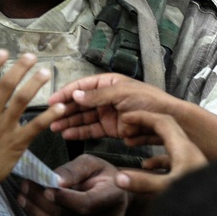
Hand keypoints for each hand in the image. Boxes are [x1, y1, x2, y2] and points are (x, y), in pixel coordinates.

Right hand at [0, 50, 63, 208]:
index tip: (2, 52)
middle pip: (6, 84)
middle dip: (19, 67)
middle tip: (31, 56)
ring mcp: (3, 128)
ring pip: (22, 99)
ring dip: (35, 83)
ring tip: (46, 72)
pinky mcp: (17, 143)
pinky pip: (36, 126)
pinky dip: (49, 115)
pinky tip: (60, 108)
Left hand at [17, 154, 129, 215]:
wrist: (117, 197)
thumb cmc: (104, 177)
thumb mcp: (92, 164)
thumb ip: (74, 170)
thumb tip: (55, 180)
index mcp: (113, 197)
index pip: (86, 204)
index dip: (63, 199)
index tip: (44, 188)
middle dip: (42, 202)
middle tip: (25, 188)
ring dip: (39, 214)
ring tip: (25, 198)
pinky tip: (37, 210)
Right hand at [47, 72, 180, 141]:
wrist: (167, 119)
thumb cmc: (150, 100)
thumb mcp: (122, 93)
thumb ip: (98, 95)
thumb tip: (76, 95)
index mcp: (109, 82)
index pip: (83, 86)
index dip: (67, 93)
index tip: (52, 100)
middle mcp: (107, 97)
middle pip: (80, 103)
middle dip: (64, 110)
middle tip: (49, 116)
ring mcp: (108, 114)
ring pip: (83, 118)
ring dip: (69, 122)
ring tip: (54, 127)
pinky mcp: (112, 129)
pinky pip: (92, 130)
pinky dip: (80, 132)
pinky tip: (68, 134)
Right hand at [114, 111, 206, 194]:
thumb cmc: (201, 196)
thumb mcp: (169, 189)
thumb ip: (144, 182)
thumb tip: (119, 177)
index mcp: (184, 148)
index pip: (162, 121)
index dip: (143, 117)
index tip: (127, 117)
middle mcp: (188, 151)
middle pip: (165, 129)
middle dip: (144, 126)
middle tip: (127, 127)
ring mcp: (190, 161)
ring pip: (167, 144)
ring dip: (149, 141)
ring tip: (132, 144)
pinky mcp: (190, 172)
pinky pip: (171, 159)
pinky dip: (157, 159)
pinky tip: (148, 166)